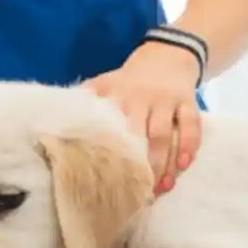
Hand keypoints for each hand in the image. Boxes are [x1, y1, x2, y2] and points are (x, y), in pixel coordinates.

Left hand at [83, 41, 202, 194]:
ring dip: (164, 163)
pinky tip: (183, 166)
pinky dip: (190, 145)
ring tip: (161, 188)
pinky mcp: (187, 101)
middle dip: (140, 165)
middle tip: (137, 193)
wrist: (167, 54)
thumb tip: (56, 121)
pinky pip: (191, 125)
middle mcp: (142, 97)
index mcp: (117, 95)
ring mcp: (166, 100)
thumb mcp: (106, 83)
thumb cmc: (130, 79)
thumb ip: (86, 100)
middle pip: (141, 135)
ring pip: (165, 134)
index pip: (111, 126)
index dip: (109, 152)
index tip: (105, 178)